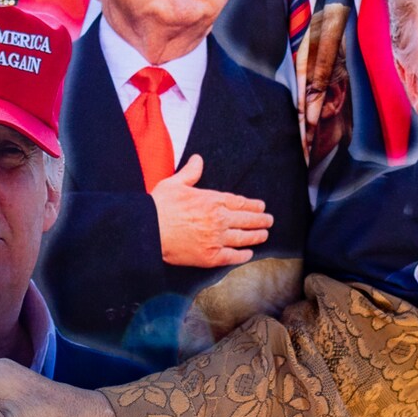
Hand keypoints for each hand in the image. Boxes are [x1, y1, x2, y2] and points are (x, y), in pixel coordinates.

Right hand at [151, 155, 271, 266]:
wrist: (149, 231)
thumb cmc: (159, 206)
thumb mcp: (174, 183)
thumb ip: (190, 173)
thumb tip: (198, 159)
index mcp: (212, 200)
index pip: (239, 202)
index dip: (253, 205)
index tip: (261, 206)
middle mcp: (218, 219)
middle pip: (246, 220)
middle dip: (260, 220)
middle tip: (269, 221)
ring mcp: (216, 239)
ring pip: (243, 238)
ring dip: (256, 236)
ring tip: (264, 235)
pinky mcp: (210, 256)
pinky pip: (232, 257)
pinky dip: (242, 256)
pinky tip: (248, 254)